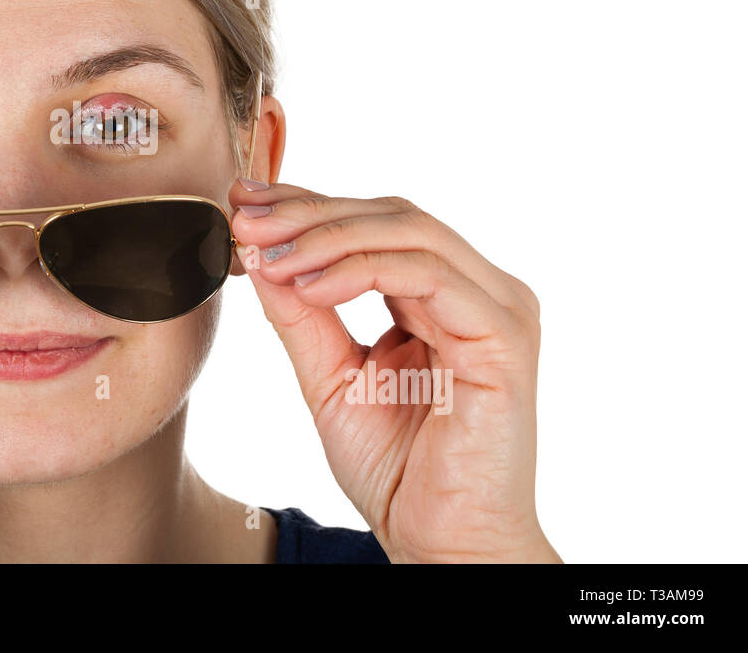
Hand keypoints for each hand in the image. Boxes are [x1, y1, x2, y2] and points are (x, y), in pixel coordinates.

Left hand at [228, 179, 559, 562]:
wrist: (441, 543)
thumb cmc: (397, 469)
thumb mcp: (329, 375)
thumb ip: (300, 314)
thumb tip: (257, 250)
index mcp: (444, 295)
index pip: (375, 224)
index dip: (308, 206)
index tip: (244, 204)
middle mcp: (479, 290)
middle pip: (392, 215)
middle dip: (309, 212)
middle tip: (247, 219)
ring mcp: (498, 308)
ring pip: (410, 231)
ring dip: (328, 235)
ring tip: (268, 253)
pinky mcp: (504, 336)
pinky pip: (429, 275)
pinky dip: (362, 269)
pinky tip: (309, 287)